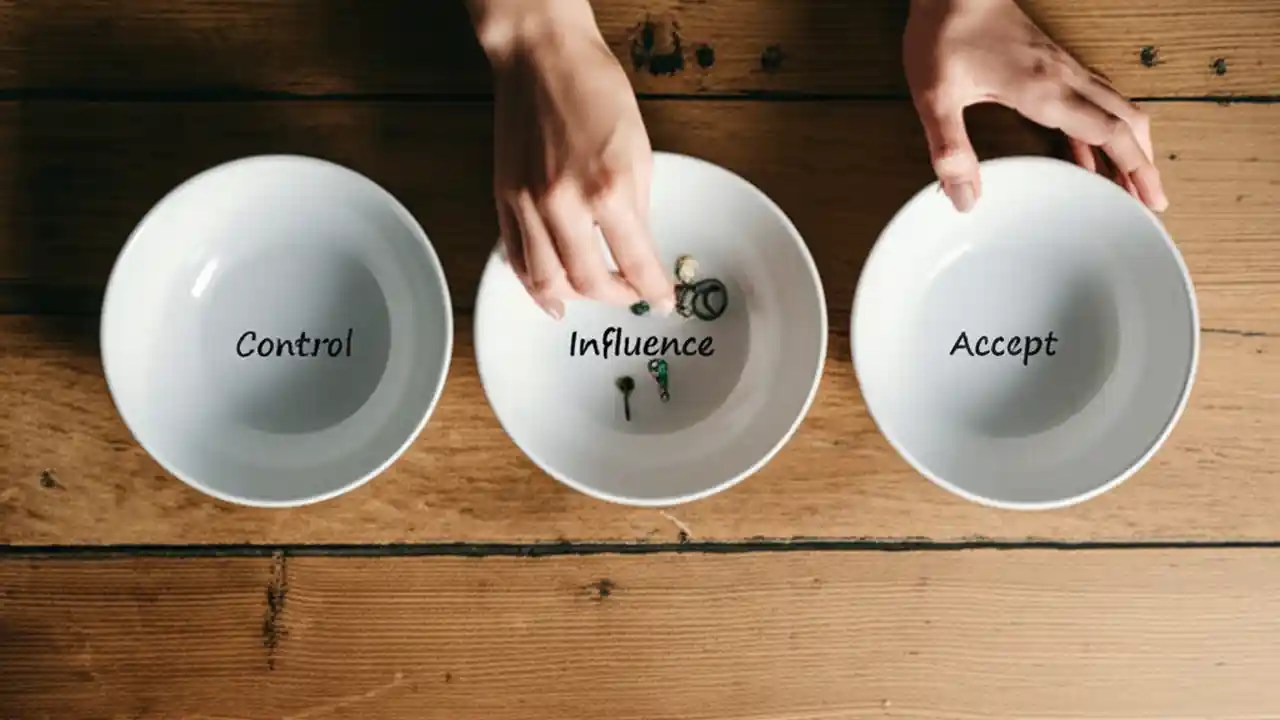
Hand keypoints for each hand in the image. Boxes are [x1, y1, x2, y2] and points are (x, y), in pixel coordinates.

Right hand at [469, 0, 673, 318]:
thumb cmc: (594, 90)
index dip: (655, 290)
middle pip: (589, 282)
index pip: (636, 263)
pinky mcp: (504, 199)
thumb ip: (637, 207)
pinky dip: (535, 284)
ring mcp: (528, 204)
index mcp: (609, 188)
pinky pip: (517, 258)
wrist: (542, 57)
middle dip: (617, 297)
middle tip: (632, 294)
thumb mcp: (639, 149)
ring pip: (547, 281)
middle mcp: (564, 204)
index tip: (665, 301)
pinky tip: (552, 292)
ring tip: (593, 296)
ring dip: (575, 298)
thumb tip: (637, 250)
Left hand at [903, 0, 1167, 212]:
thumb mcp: (936, 97)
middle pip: (1125, 122)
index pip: (1109, 134)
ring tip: (1131, 184)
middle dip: (1143, 164)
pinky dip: (1103, 129)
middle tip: (1153, 202)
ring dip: (1129, 146)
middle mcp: (1065, 78)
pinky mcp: (1052, 63)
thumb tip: (964, 200)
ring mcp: (1063, 68)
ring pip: (1115, 109)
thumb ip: (950, 149)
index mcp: (1045, 91)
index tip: (1150, 203)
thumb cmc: (946, 34)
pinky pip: (1093, 99)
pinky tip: (1090, 153)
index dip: (1133, 170)